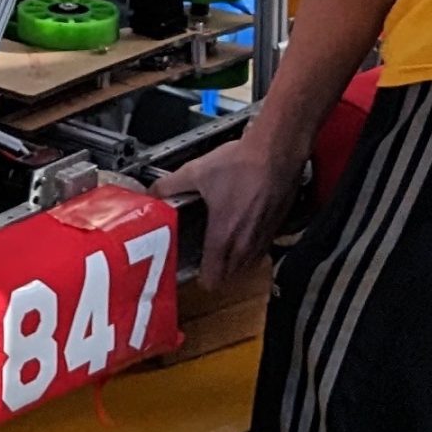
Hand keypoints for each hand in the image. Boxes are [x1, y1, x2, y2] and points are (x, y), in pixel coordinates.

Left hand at [154, 135, 299, 291]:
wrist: (276, 152)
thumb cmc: (242, 163)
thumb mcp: (197, 171)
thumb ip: (170, 184)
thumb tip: (154, 191)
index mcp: (224, 234)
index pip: (213, 278)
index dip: (201, 279)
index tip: (193, 271)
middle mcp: (245, 242)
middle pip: (230, 277)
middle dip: (218, 272)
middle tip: (206, 259)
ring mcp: (264, 237)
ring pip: (248, 265)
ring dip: (236, 263)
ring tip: (224, 247)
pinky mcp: (277, 227)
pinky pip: (262, 250)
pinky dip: (252, 248)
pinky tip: (244, 229)